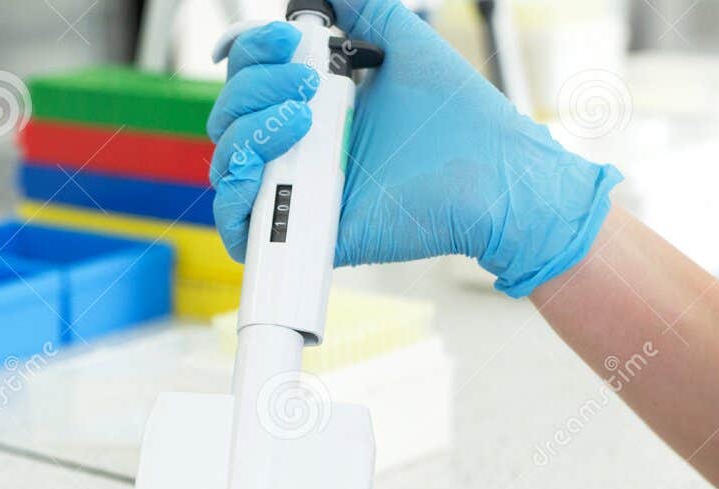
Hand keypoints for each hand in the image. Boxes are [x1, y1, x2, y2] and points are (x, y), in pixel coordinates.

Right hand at [208, 2, 621, 295]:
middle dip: (253, 87)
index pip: (248, 79)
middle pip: (228, 117)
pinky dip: (232, 196)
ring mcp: (298, 193)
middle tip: (309, 84)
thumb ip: (364, 7)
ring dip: (249, 131)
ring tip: (303, 120)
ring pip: (227, 163)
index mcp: (312, 107)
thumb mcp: (402, 41)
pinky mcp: (306, 235)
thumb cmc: (458, 118)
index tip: (288, 37)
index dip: (250, 53)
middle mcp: (298, 150)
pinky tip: (261, 168)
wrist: (491, 175)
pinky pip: (237, 227)